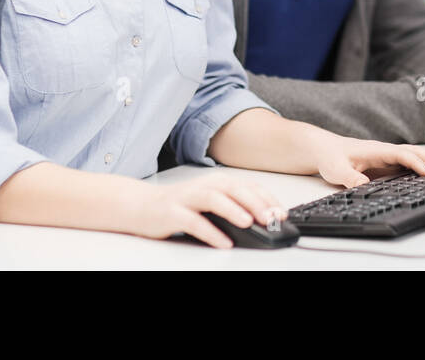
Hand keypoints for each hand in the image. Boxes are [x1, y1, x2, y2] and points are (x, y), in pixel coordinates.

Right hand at [135, 173, 285, 248]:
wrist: (142, 206)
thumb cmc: (181, 205)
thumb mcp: (210, 202)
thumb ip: (233, 207)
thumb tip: (264, 220)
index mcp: (217, 182)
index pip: (248, 186)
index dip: (267, 198)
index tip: (282, 213)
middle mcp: (204, 186)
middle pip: (234, 189)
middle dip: (256, 203)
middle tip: (272, 217)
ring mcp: (187, 198)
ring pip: (213, 199)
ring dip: (233, 210)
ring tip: (249, 222)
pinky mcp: (172, 213)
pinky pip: (193, 221)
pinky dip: (210, 231)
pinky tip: (223, 241)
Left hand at [311, 135, 424, 188]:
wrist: (325, 149)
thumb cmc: (331, 157)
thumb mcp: (336, 170)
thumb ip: (350, 177)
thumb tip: (363, 185)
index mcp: (376, 150)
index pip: (401, 154)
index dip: (415, 163)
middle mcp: (385, 151)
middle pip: (414, 152)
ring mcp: (388, 157)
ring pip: (414, 156)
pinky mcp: (387, 164)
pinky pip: (409, 163)